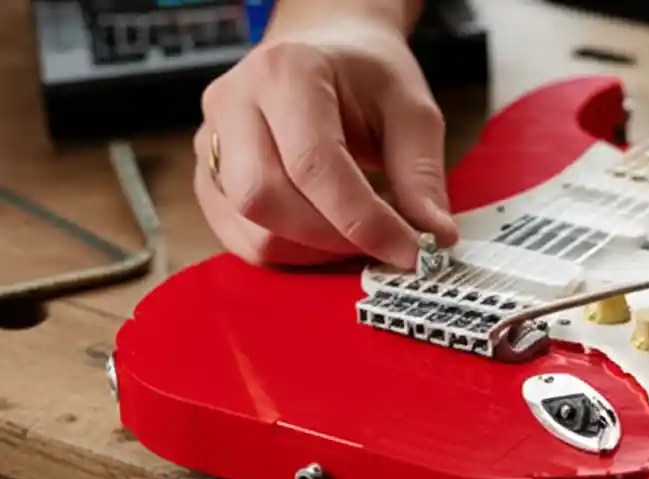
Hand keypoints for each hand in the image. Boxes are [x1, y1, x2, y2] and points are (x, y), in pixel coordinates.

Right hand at [193, 3, 455, 269]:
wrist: (325, 50)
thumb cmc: (366, 75)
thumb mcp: (410, 109)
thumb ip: (421, 173)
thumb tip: (435, 237)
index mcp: (285, 72)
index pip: (313, 164)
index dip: (364, 221)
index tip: (412, 252)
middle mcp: (233, 103)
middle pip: (265, 199)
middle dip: (334, 240)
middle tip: (387, 246)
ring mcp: (210, 142)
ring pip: (251, 230)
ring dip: (315, 253)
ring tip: (361, 236)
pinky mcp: (208, 179)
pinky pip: (242, 240)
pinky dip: (294, 254)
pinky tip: (330, 237)